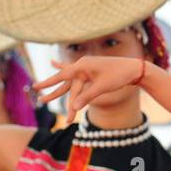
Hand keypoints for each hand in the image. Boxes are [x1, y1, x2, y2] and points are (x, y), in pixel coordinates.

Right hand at [31, 56, 146, 110]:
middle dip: (52, 91)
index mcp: (83, 66)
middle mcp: (82, 65)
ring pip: (69, 80)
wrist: (133, 68)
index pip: (65, 79)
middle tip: (37, 95)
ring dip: (57, 86)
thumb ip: (87, 96)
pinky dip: (63, 68)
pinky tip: (53, 63)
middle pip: (64, 81)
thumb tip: (75, 107)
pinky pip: (74, 72)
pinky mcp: (91, 70)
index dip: (54, 89)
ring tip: (42, 90)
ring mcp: (86, 67)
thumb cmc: (119, 76)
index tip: (46, 97)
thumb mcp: (102, 87)